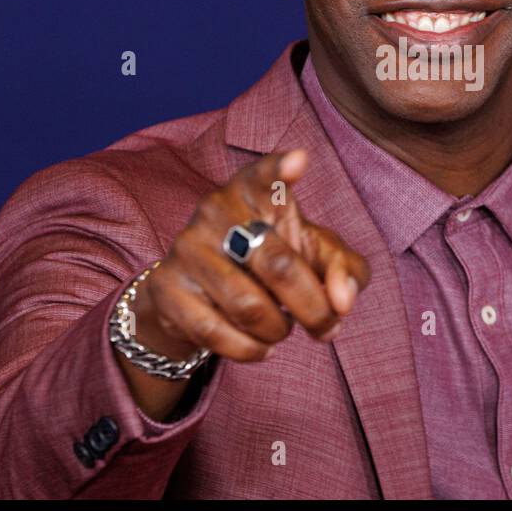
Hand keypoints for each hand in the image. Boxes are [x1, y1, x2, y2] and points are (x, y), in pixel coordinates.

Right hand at [127, 149, 371, 365]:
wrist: (200, 296)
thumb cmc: (272, 264)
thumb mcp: (315, 258)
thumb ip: (344, 270)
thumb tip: (342, 301)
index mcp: (254, 191)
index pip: (264, 176)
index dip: (279, 170)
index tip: (299, 161)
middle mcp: (216, 210)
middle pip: (278, 264)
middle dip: (313, 307)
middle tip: (328, 327)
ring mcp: (188, 248)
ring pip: (249, 306)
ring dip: (279, 330)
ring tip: (283, 328)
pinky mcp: (167, 288)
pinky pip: (216, 332)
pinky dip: (249, 349)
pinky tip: (259, 345)